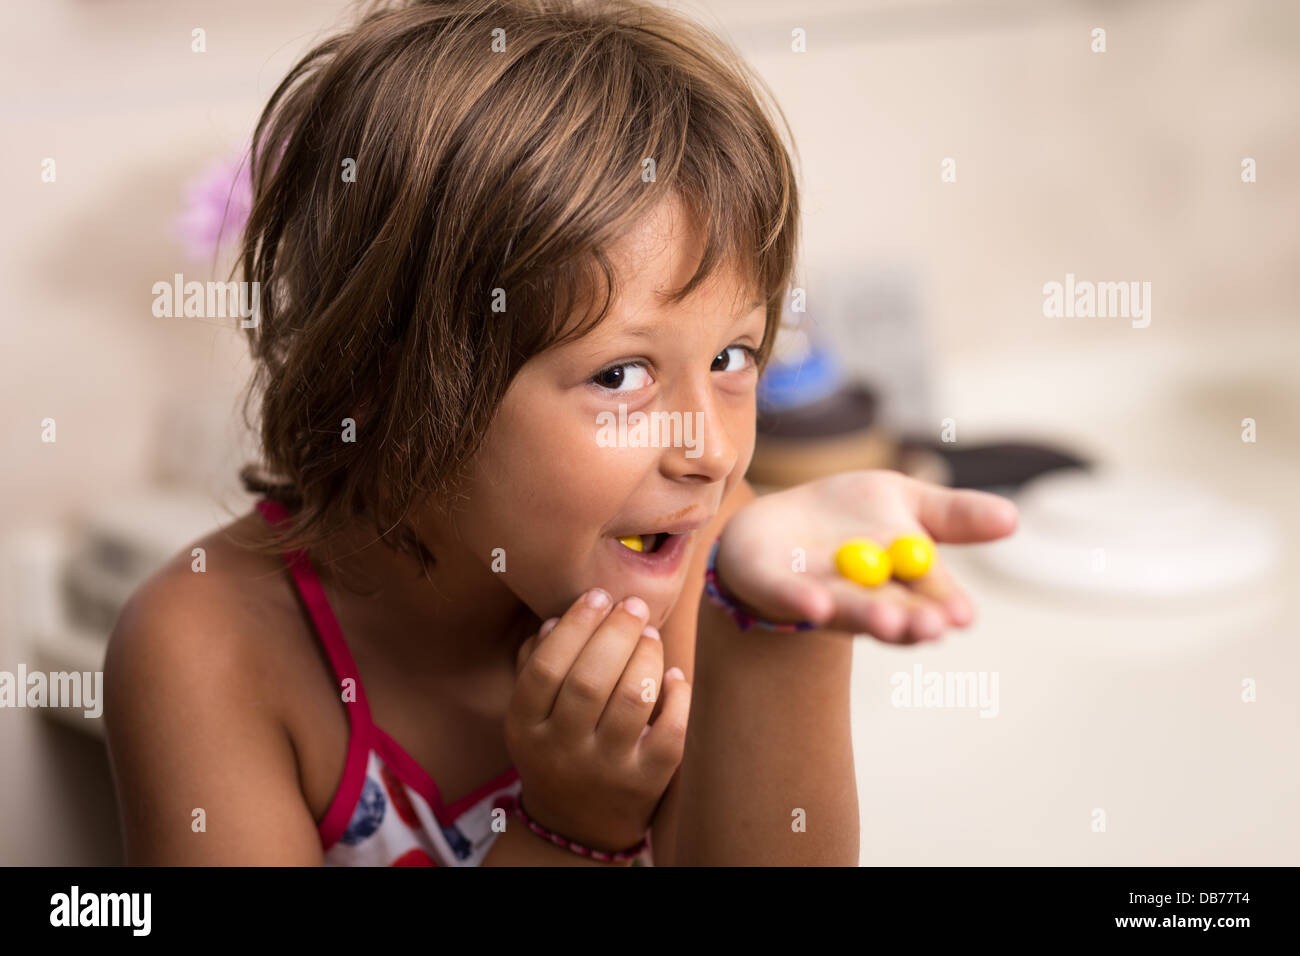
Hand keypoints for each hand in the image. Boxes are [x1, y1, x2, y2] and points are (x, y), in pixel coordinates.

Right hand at [505, 588, 689, 852]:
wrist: (578, 826)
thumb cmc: (556, 747)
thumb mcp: (531, 715)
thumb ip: (536, 664)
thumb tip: (560, 618)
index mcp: (525, 729)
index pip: (545, 669)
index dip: (574, 626)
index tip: (597, 596)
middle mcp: (562, 752)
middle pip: (589, 681)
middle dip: (616, 632)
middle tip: (632, 605)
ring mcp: (606, 770)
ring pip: (633, 700)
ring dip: (646, 656)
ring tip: (650, 635)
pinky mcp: (646, 783)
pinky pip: (670, 731)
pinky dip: (677, 695)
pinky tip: (674, 676)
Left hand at [714, 469, 1018, 642]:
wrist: (774, 526)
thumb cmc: (847, 518)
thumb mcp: (901, 501)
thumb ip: (953, 515)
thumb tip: (1013, 517)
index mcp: (899, 580)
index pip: (929, 598)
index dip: (945, 606)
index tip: (963, 615)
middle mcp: (862, 597)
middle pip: (891, 611)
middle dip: (910, 619)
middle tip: (930, 625)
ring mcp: (816, 594)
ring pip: (845, 609)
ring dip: (867, 616)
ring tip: (888, 619)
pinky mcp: (770, 586)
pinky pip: (785, 598)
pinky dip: (799, 602)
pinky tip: (815, 606)